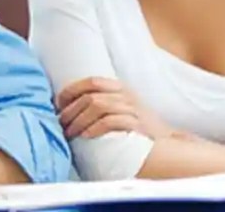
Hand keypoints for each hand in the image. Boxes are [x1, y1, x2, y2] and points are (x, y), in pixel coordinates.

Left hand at [57, 77, 176, 139]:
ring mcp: (132, 109)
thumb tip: (71, 109)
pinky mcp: (136, 125)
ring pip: (98, 106)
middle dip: (71, 110)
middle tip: (60, 124)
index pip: (92, 81)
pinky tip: (86, 136)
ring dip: (79, 120)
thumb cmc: (138, 127)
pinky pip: (111, 122)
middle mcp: (126, 95)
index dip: (72, 91)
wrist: (166, 143)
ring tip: (70, 133)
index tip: (58, 104)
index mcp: (121, 88)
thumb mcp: (123, 108)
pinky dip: (95, 128)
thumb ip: (103, 103)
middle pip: (91, 95)